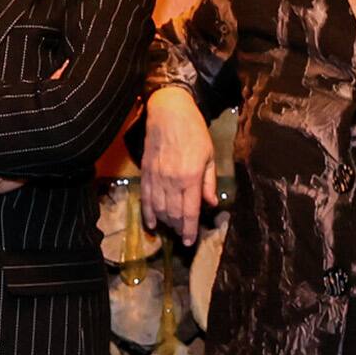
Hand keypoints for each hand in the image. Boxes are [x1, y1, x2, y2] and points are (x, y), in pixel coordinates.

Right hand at [138, 84, 219, 240]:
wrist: (169, 113)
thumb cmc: (194, 132)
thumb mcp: (209, 156)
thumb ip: (209, 182)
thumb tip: (210, 204)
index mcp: (190, 177)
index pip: (189, 211)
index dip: (189, 230)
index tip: (188, 241)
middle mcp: (172, 181)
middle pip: (173, 214)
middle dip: (178, 228)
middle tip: (182, 235)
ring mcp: (156, 178)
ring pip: (159, 209)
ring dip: (165, 222)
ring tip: (171, 228)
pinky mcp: (146, 173)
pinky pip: (145, 199)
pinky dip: (147, 213)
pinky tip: (151, 224)